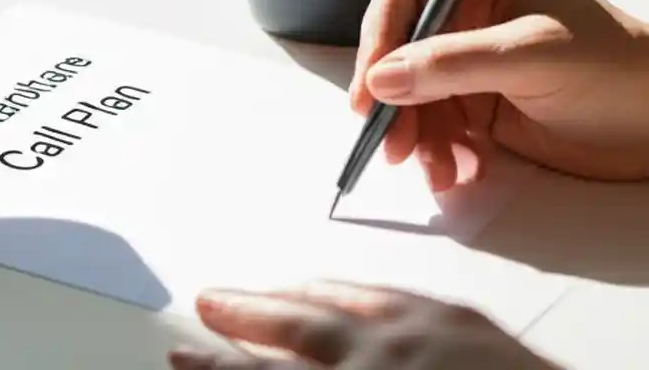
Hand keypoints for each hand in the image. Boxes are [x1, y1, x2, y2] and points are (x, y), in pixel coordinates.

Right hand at [169, 282, 557, 368]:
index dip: (217, 368)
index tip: (184, 356)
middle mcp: (381, 357)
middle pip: (294, 328)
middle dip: (243, 315)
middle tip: (208, 303)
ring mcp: (424, 333)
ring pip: (339, 301)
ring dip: (292, 292)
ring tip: (265, 288)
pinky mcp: (464, 322)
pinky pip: (393, 292)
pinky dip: (356, 287)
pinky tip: (346, 286)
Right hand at [347, 0, 648, 189]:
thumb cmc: (616, 66)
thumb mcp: (531, 55)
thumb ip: (452, 63)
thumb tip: (381, 78)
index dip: (379, 35)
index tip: (370, 84)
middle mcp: (471, 9)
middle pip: (399, 46)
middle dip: (392, 95)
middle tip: (388, 138)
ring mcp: (473, 57)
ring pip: (412, 92)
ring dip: (414, 132)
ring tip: (431, 167)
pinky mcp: (479, 101)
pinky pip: (435, 123)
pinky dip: (437, 150)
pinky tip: (455, 171)